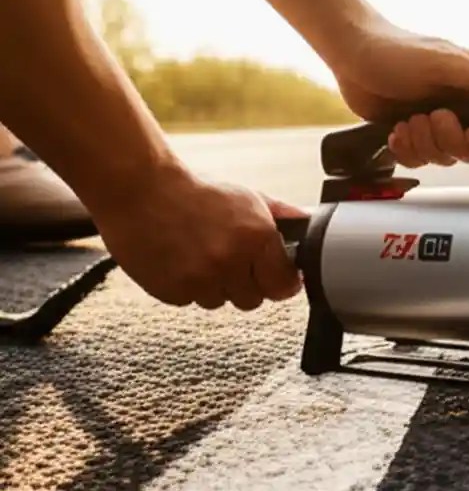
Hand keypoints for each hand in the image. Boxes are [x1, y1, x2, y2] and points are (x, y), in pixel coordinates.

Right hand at [92, 163, 304, 309]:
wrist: (140, 189)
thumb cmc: (194, 190)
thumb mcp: (246, 196)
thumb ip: (281, 215)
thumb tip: (306, 224)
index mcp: (257, 237)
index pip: (283, 285)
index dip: (282, 282)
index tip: (278, 278)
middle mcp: (231, 261)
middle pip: (253, 299)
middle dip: (248, 283)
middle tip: (233, 260)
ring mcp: (200, 279)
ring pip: (220, 301)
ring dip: (216, 285)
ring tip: (202, 254)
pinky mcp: (171, 291)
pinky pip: (190, 301)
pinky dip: (188, 286)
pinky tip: (181, 260)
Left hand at [333, 16, 468, 167]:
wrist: (352, 53)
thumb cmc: (398, 50)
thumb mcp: (444, 60)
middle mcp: (461, 109)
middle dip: (449, 139)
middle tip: (431, 116)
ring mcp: (435, 124)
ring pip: (444, 158)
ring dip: (423, 143)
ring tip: (407, 120)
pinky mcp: (412, 135)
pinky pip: (419, 160)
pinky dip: (406, 150)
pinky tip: (396, 131)